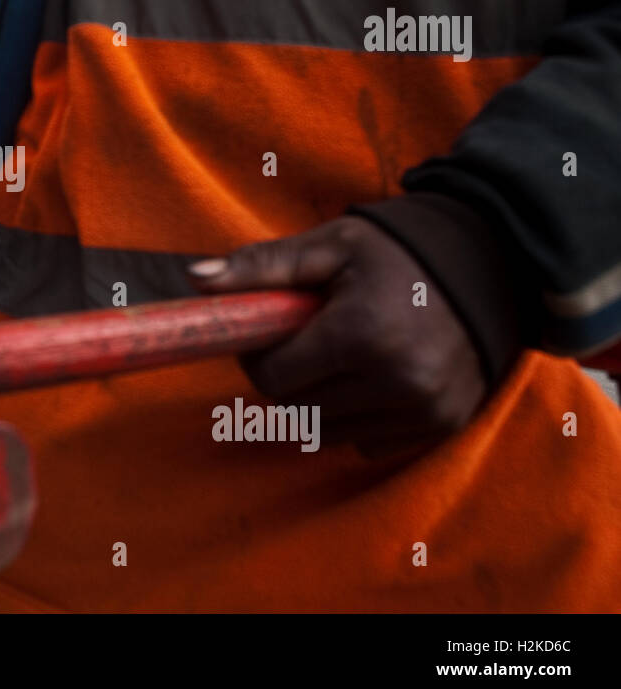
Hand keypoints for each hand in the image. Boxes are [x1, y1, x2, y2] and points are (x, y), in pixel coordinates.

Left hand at [188, 216, 487, 457]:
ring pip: (328, 432)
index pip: (272, 380)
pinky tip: (372, 376)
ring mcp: (425, 410)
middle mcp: (396, 381)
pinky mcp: (444, 425)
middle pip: (296, 411)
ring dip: (318, 401)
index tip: (270, 334)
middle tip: (303, 342)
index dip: (259, 358)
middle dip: (286, 379)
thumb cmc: (397, 250)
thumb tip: (195, 279)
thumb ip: (261, 266)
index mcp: (360, 335)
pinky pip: (368, 442)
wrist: (492, 263)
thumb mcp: (329, 246)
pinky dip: (357, 417)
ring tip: (338, 355)